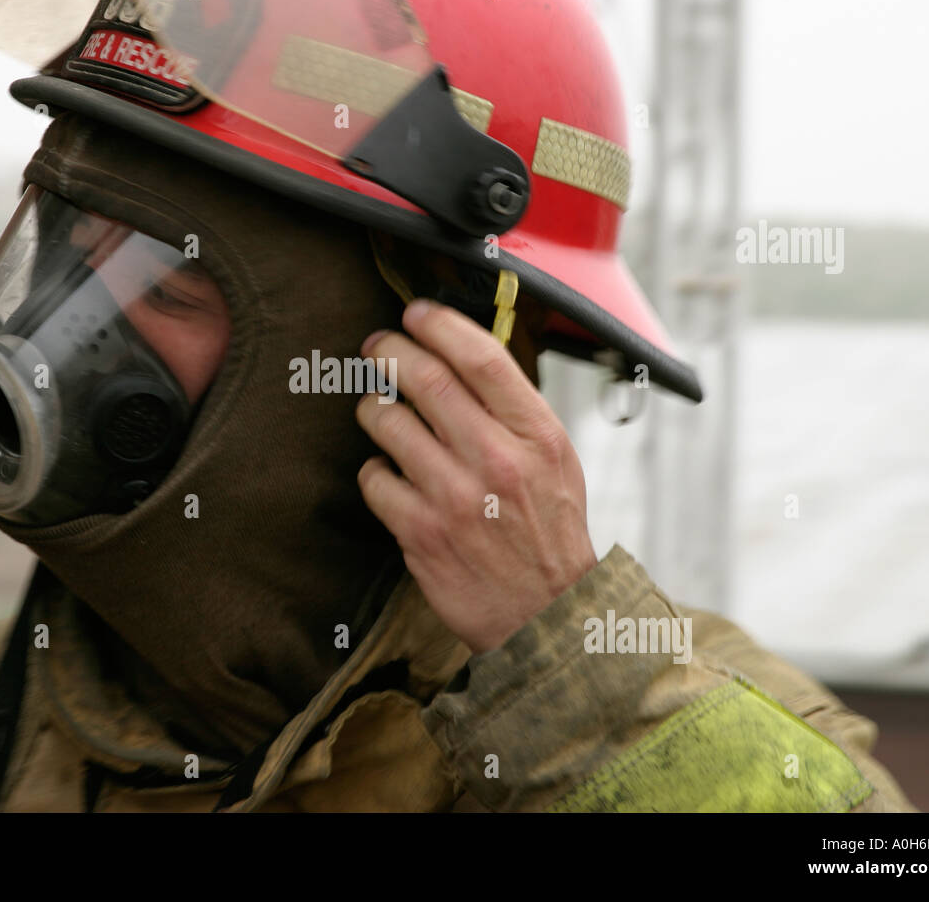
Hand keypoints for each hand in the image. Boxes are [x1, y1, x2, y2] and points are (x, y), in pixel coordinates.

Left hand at [356, 299, 597, 654]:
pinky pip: (373, 478)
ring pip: (388, 422)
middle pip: (426, 379)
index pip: (480, 358)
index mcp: (536, 435)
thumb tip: (463, 356)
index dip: (439, 325)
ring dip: (373, 407)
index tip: (416, 313)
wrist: (547, 614)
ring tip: (378, 410)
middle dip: (389, 352)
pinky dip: (373, 470)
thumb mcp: (555, 460)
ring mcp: (454, 497)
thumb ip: (514, 411)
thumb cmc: (548, 533)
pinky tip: (388, 475)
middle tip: (376, 347)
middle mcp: (496, 460)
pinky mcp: (420, 532)